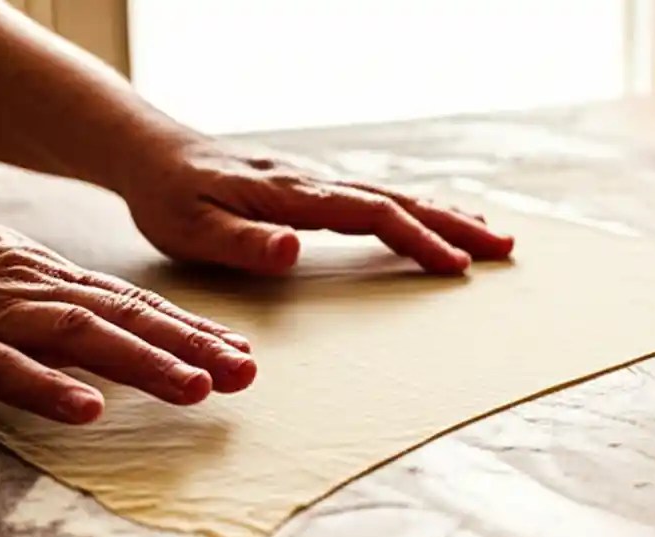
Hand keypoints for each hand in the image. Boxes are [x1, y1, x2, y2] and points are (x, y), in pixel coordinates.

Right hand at [0, 203, 256, 423]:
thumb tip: (136, 333)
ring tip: (195, 388)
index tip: (242, 352)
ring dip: (142, 362)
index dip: (192, 329)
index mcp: (56, 281)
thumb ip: (73, 306)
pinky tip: (88, 410)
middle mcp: (38, 293)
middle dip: (190, 345)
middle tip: (244, 372)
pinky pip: (2, 368)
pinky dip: (46, 388)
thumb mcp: (17, 278)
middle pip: (126, 317)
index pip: (138, 305)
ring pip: (80, 337)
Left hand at [118, 139, 514, 275]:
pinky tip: (435, 217)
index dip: (416, 239)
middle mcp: (315, 182)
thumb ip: (244, 241)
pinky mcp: (314, 188)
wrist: (151, 153)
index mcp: (294, 194)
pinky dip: (418, 208)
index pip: (370, 215)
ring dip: (446, 215)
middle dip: (454, 224)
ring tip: (492, 235)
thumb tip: (297, 248)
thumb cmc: (169, 198)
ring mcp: (318, 183)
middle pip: (399, 200)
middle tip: (504, 248)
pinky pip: (379, 197)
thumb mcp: (192, 228)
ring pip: (395, 196)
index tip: (454, 265)